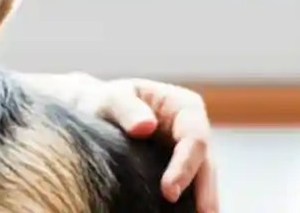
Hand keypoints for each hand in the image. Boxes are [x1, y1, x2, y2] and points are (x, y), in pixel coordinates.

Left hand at [77, 77, 218, 212]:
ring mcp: (188, 152)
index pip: (194, 137)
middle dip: (204, 192)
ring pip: (202, 180)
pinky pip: (188, 188)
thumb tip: (145, 126)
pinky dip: (188, 202)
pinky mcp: (179, 169)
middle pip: (206, 163)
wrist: (94, 112)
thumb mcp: (110, 98)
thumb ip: (125, 108)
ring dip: (203, 201)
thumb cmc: (105, 101)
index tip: (169, 191)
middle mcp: (193, 129)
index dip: (185, 165)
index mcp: (184, 106)